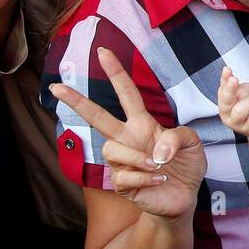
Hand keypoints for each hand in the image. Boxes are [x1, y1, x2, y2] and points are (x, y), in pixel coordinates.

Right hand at [50, 47, 205, 219]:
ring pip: (112, 150)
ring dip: (137, 157)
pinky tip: (158, 181)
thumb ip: (178, 137)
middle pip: (96, 117)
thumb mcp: (192, 143)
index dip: (116, 73)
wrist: (184, 197)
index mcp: (142, 123)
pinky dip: (146, 177)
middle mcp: (127, 139)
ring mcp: (121, 161)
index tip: (104, 52)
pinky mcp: (121, 183)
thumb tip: (155, 151)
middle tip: (56, 86)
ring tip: (158, 166)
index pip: (126, 94)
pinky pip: (124, 176)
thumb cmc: (185, 165)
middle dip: (77, 101)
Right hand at [217, 66, 248, 140]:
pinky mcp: (247, 129)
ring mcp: (236, 123)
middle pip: (226, 100)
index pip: (222, 88)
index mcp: (225, 103)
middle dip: (230, 88)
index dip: (224, 79)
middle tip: (234, 80)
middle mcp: (226, 114)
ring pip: (242, 107)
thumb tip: (237, 91)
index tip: (227, 70)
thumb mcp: (248, 92)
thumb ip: (240, 89)